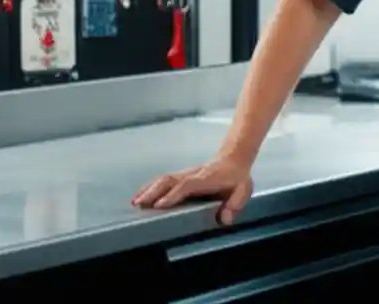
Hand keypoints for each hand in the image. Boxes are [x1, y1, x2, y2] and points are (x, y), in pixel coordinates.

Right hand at [131, 156, 253, 225]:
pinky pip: (164, 180)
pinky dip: (151, 187)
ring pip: (164, 179)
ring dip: (149, 189)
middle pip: (169, 180)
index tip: (160, 205)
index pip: (187, 186)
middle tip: (140, 205)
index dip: (173, 194)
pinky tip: (141, 196)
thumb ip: (235, 204)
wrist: (234, 158)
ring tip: (135, 202)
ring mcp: (186, 174)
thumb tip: (225, 219)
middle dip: (153, 192)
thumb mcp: (243, 190)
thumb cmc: (237, 177)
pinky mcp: (181, 176)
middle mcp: (193, 175)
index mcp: (206, 179)